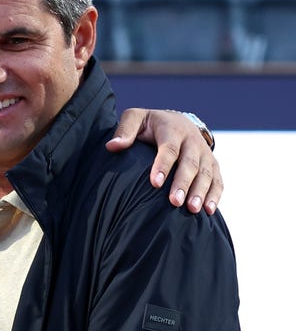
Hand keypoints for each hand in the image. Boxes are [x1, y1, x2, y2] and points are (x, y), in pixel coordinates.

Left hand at [107, 108, 221, 214]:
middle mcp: (192, 141)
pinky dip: (215, 195)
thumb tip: (112, 146)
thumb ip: (125, 130)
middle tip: (175, 202)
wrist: (178, 121)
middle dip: (183, 183)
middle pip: (190, 164)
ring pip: (206, 173)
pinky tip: (209, 211)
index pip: (168, 148)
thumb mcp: (136, 119)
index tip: (155, 184)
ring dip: (200, 192)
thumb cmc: (150, 125)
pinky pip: (217, 180)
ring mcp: (205, 153)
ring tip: (193, 209)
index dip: (163, 166)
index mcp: (172, 129)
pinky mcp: (213, 164)